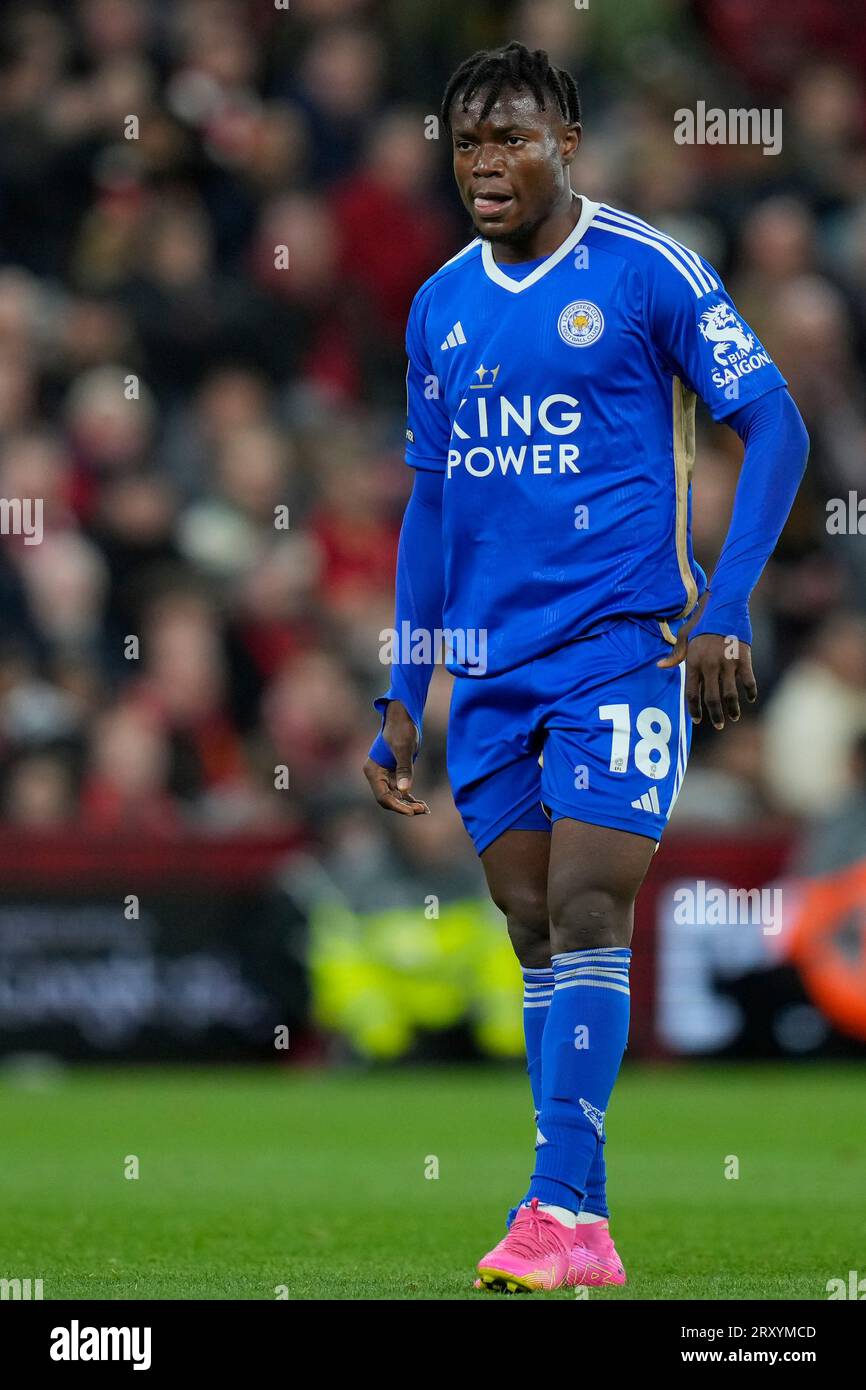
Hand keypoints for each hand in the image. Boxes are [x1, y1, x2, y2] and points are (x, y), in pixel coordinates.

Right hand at [362, 700, 429, 815]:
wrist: (402, 716)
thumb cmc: (401, 729)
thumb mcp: (404, 748)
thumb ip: (404, 769)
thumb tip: (405, 791)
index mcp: (373, 771)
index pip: (383, 797)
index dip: (397, 806)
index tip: (412, 811)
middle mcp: (376, 776)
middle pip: (389, 800)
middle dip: (405, 807)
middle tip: (423, 809)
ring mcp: (385, 776)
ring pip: (396, 798)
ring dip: (409, 805)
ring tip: (425, 809)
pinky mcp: (394, 774)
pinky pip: (401, 792)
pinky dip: (410, 799)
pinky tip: (423, 805)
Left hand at [657, 622, 756, 729]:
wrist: (724, 605)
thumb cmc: (702, 622)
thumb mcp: (684, 637)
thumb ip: (675, 655)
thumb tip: (660, 666)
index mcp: (694, 662)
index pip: (691, 693)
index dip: (694, 709)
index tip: (697, 719)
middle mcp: (710, 666)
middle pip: (711, 699)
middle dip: (715, 715)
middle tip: (718, 724)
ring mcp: (727, 663)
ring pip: (730, 694)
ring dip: (733, 708)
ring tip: (733, 716)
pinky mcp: (743, 658)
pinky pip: (748, 681)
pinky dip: (750, 692)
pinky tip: (750, 699)